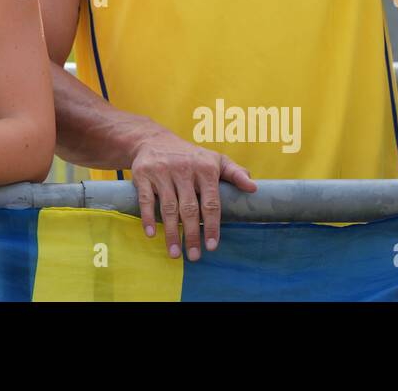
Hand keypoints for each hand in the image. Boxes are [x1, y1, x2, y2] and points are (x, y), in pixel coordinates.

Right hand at [130, 130, 256, 261]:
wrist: (153, 139)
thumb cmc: (190, 155)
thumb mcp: (215, 159)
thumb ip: (235, 173)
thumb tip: (254, 188)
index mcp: (205, 168)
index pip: (211, 202)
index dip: (213, 226)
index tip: (212, 246)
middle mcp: (184, 169)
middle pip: (189, 208)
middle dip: (192, 234)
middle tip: (194, 256)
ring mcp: (162, 171)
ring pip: (168, 207)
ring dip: (171, 232)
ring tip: (175, 254)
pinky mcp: (143, 174)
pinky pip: (145, 199)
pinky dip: (148, 217)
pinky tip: (151, 234)